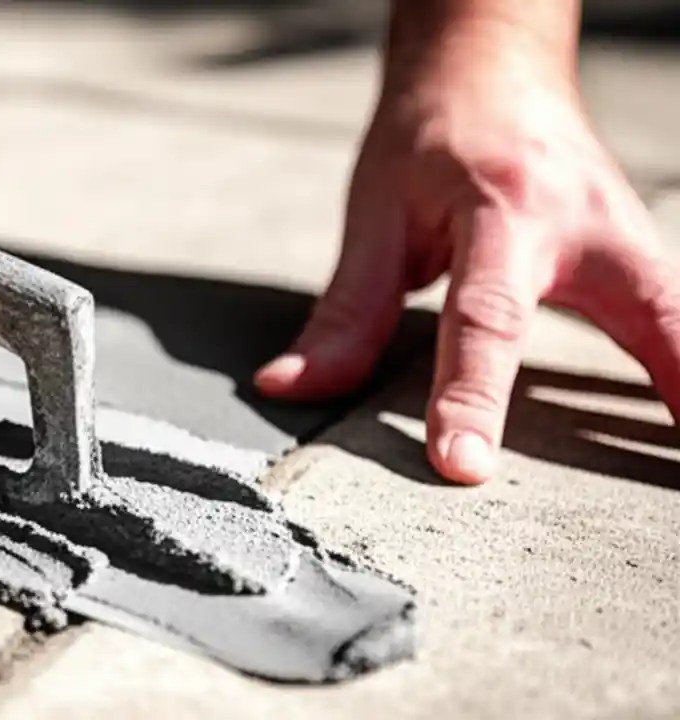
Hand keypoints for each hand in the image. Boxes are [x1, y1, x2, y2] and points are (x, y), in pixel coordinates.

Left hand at [255, 19, 679, 484]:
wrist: (492, 70)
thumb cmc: (428, 140)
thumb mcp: (376, 213)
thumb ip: (344, 311)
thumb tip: (286, 389)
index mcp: (501, 208)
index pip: (485, 317)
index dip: (470, 395)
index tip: (461, 464)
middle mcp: (583, 222)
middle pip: (643, 315)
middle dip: (670, 391)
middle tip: (662, 485)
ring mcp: (630, 237)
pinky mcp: (644, 256)